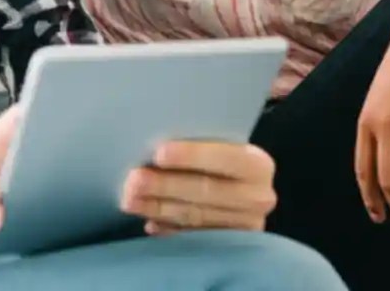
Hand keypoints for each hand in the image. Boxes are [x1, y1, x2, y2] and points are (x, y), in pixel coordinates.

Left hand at [120, 141, 276, 234]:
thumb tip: (156, 145)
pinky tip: (149, 221)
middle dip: (166, 185)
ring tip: (130, 200)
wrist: (239, 190)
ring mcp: (245, 226)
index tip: (159, 154)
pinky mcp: (229, 246)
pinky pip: (192, 238)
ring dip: (159, 208)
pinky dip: (168, 228)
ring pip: (195, 216)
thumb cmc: (220, 159)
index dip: (192, 155)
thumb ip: (201, 143)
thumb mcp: (221, 146)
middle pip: (207, 191)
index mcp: (258, 165)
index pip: (226, 158)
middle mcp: (258, 198)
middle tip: (133, 181)